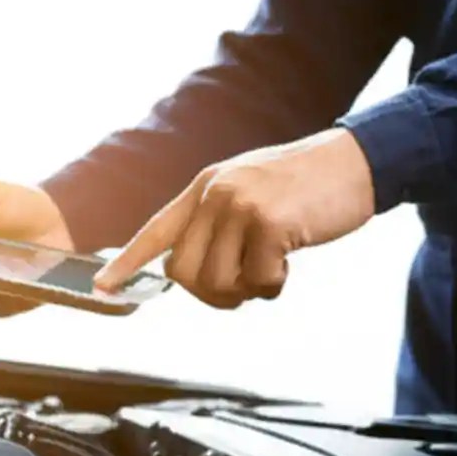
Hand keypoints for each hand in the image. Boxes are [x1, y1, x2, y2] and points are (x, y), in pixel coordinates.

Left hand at [94, 128, 373, 308]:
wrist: (354, 162)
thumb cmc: (305, 187)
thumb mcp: (249, 190)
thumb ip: (218, 222)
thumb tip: (194, 274)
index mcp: (204, 187)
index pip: (155, 231)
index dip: (127, 262)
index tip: (102, 287)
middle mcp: (214, 194)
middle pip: (184, 274)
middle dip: (212, 294)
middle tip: (246, 286)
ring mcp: (239, 206)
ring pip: (217, 284)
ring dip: (248, 290)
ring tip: (273, 267)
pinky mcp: (268, 222)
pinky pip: (258, 283)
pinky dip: (276, 285)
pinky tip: (291, 259)